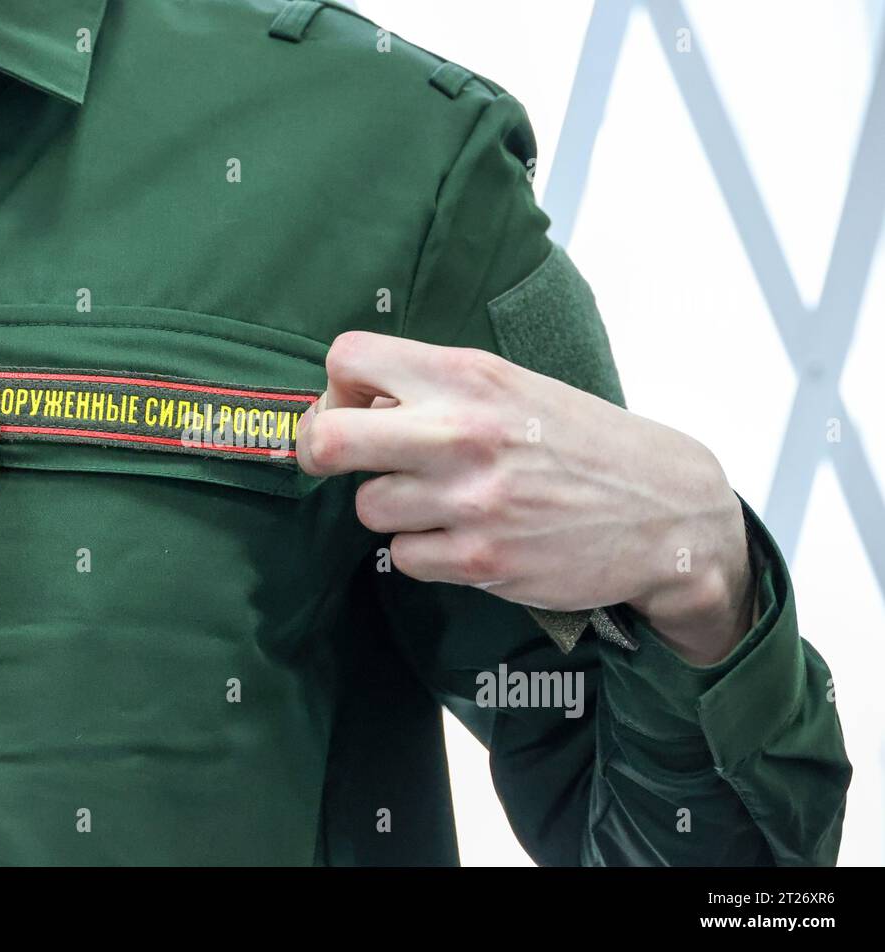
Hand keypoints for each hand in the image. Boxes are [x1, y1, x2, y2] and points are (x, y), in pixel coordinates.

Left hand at [296, 331, 753, 664]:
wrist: (666, 507)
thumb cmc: (578, 441)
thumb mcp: (512, 387)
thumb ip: (435, 389)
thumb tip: (349, 406)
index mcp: (469, 374)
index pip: (349, 358)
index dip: (337, 387)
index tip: (356, 407)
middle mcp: (463, 431)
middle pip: (328, 439)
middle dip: (320, 452)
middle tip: (340, 461)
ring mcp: (471, 499)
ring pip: (367, 508)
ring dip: (391, 509)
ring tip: (439, 501)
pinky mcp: (481, 559)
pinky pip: (402, 558)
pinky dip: (422, 553)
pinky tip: (464, 537)